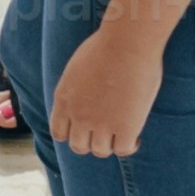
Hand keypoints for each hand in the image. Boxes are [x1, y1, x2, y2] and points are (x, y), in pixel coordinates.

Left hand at [46, 10, 166, 160]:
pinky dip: (130, 146)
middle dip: (91, 141)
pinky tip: (135, 135)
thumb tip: (87, 96)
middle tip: (105, 132)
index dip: (73, 133)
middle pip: (78, 146)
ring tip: (121, 133)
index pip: (59, 133)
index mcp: (64, 99)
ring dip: (110, 144)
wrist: (127, 44)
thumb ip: (77, 89)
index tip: (86, 128)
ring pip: (100, 151)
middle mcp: (79, 115)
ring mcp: (101, 123)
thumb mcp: (78, 68)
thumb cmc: (106, 47)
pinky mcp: (126, 127)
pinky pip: (123, 150)